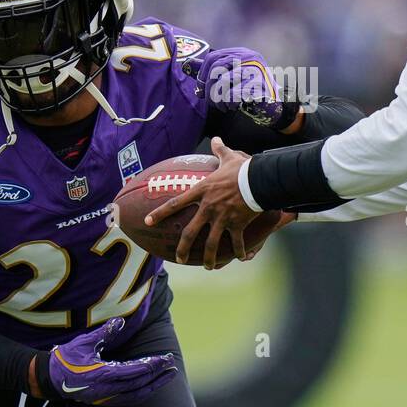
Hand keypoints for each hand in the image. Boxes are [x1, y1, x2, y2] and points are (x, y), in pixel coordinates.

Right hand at [41, 317, 176, 405]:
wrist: (48, 379)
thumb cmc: (66, 359)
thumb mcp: (84, 342)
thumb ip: (104, 332)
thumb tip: (120, 320)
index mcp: (103, 374)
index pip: (135, 371)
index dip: (152, 365)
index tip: (165, 359)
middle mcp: (106, 389)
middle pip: (139, 384)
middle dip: (157, 375)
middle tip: (172, 366)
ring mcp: (105, 397)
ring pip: (136, 395)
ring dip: (153, 386)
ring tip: (167, 377)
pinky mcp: (103, 400)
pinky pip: (128, 399)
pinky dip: (142, 393)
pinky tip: (149, 387)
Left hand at [144, 137, 257, 268]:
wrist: (258, 179)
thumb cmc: (243, 168)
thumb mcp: (229, 157)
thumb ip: (220, 150)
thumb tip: (217, 139)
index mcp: (202, 192)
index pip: (176, 203)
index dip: (160, 213)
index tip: (148, 220)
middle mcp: (208, 208)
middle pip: (190, 232)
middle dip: (182, 248)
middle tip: (178, 258)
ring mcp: (222, 218)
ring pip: (211, 244)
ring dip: (208, 258)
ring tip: (207, 267)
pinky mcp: (237, 225)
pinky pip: (236, 243)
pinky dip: (237, 251)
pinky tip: (239, 258)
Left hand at [183, 47, 290, 127]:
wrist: (273, 106)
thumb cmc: (248, 92)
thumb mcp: (229, 79)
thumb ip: (210, 71)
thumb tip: (186, 64)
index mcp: (242, 53)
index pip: (213, 57)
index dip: (202, 74)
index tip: (201, 90)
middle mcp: (250, 58)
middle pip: (216, 67)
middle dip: (208, 87)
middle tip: (208, 100)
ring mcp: (256, 70)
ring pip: (224, 81)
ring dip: (218, 98)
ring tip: (222, 106)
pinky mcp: (260, 86)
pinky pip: (234, 94)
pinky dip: (229, 103)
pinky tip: (232, 107)